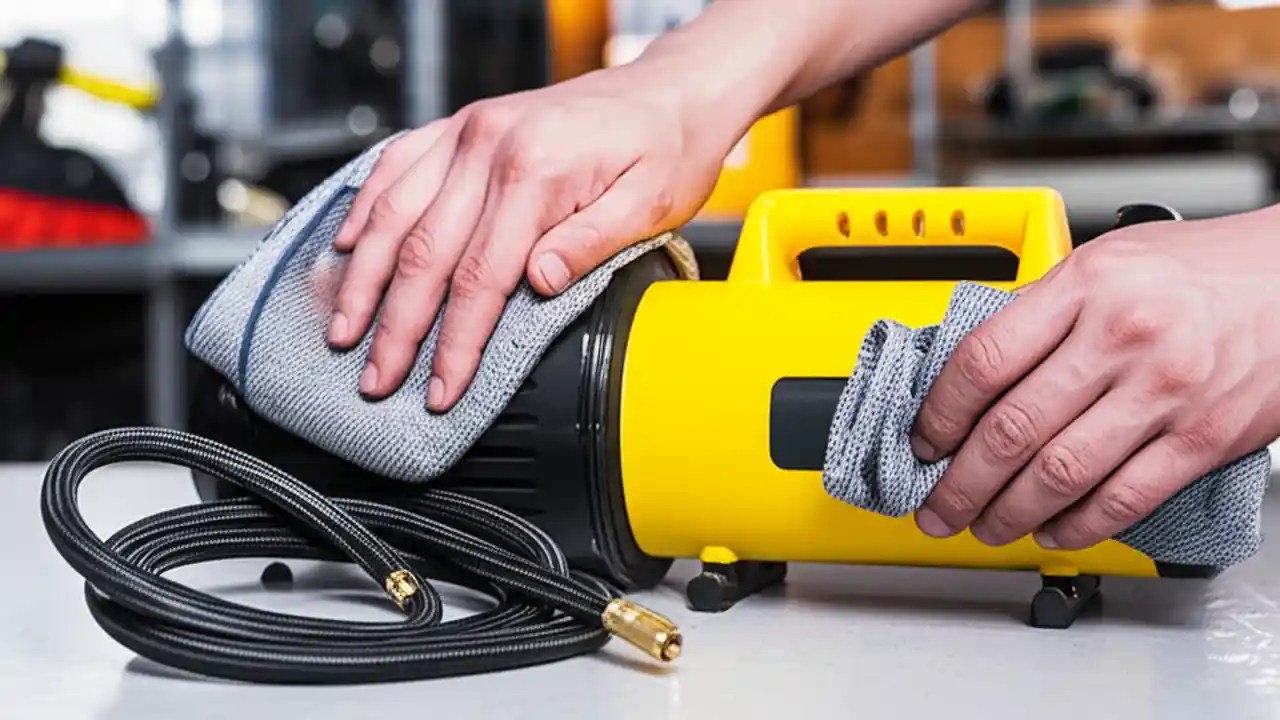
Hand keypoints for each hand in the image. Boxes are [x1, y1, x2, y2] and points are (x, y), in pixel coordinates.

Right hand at [326, 64, 733, 410]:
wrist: (672, 89)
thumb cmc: (666, 147)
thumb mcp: (651, 203)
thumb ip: (589, 242)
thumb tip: (537, 282)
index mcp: (536, 171)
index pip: (480, 278)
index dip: (456, 343)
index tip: (441, 389)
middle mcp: (490, 146)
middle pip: (425, 254)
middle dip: (396, 327)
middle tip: (376, 378)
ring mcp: (468, 131)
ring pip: (395, 213)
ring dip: (363, 278)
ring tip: (344, 329)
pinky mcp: (462, 124)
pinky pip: (396, 164)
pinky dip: (365, 208)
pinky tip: (345, 247)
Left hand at [908, 205, 1279, 549]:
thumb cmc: (1202, 270)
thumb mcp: (1108, 263)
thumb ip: (1043, 313)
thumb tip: (972, 376)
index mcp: (1085, 285)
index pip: (983, 361)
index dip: (939, 414)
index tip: (922, 442)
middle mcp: (1122, 336)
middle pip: (1012, 428)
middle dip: (959, 482)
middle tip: (936, 506)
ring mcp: (1165, 391)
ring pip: (1059, 473)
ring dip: (1007, 513)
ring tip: (983, 526)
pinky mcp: (1205, 437)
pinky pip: (1123, 497)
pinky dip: (1077, 525)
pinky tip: (1051, 531)